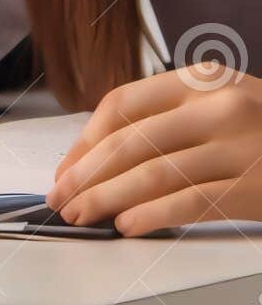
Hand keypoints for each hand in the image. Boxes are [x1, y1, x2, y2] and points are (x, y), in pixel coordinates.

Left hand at [47, 66, 261, 233]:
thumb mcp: (221, 102)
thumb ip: (171, 116)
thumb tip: (100, 154)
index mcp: (201, 79)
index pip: (123, 104)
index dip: (86, 140)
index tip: (66, 167)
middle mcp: (217, 107)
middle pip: (130, 141)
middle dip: (87, 174)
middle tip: (61, 198)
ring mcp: (238, 147)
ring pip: (153, 174)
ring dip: (108, 198)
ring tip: (82, 215)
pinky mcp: (254, 187)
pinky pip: (190, 202)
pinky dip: (152, 215)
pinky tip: (127, 225)